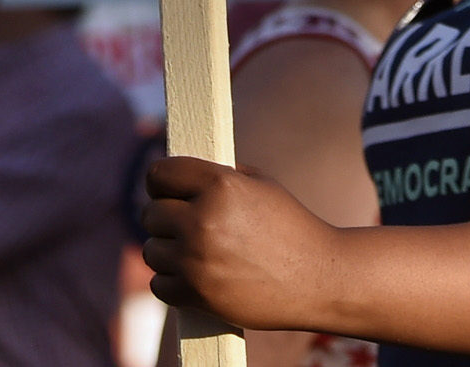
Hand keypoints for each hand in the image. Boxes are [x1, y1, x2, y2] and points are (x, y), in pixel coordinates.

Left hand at [142, 156, 342, 331]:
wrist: (320, 279)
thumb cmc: (292, 226)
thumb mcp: (259, 185)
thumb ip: (217, 176)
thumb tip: (178, 176)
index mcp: (220, 185)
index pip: (160, 174)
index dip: (161, 181)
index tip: (166, 189)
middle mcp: (203, 220)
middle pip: (150, 212)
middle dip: (165, 216)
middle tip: (184, 223)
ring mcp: (197, 260)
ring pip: (151, 249)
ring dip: (167, 250)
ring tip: (192, 250)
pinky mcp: (197, 294)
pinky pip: (160, 284)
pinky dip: (172, 281)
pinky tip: (193, 275)